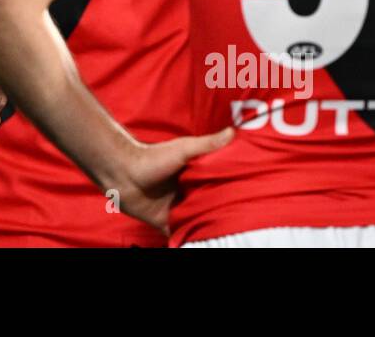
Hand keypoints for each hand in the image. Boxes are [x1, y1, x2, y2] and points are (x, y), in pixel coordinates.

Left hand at [108, 128, 234, 231]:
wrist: (122, 173)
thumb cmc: (152, 158)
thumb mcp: (183, 149)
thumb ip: (207, 144)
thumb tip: (233, 132)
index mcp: (195, 176)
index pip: (220, 185)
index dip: (233, 190)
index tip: (252, 194)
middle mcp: (189, 193)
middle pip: (211, 205)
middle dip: (224, 211)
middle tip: (244, 220)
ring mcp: (178, 209)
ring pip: (199, 222)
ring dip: (210, 227)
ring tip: (232, 234)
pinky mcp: (166, 224)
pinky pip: (183, 234)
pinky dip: (192, 238)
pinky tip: (206, 242)